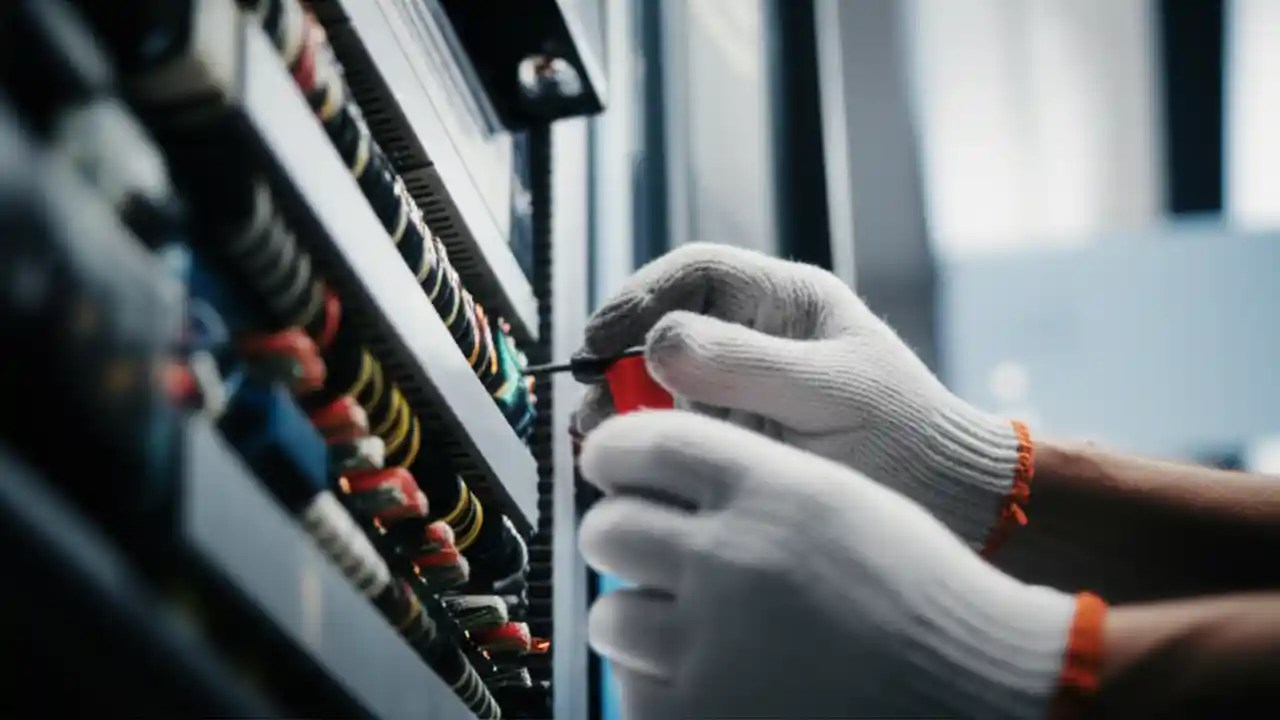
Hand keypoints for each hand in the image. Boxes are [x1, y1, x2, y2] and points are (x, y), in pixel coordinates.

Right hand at [576, 242, 1028, 549]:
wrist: (945, 505)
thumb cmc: (906, 436)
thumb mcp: (831, 392)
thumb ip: (747, 364)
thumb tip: (656, 343)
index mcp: (786, 303)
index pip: (696, 273)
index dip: (640, 295)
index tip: (601, 336)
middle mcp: (756, 339)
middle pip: (663, 326)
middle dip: (617, 358)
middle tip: (588, 399)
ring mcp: (741, 389)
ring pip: (658, 383)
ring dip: (621, 405)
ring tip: (597, 438)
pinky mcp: (734, 438)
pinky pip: (673, 430)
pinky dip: (644, 442)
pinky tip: (627, 464)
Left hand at [579, 410, 1076, 719]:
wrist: (977, 681)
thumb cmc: (913, 588)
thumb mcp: (837, 497)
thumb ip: (744, 478)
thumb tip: (647, 479)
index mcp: (770, 490)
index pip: (641, 444)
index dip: (612, 452)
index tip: (610, 465)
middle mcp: (732, 559)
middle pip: (608, 529)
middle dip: (620, 537)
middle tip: (648, 552)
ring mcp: (713, 646)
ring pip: (611, 615)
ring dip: (640, 616)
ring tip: (692, 625)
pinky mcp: (702, 719)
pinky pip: (632, 690)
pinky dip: (658, 682)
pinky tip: (710, 674)